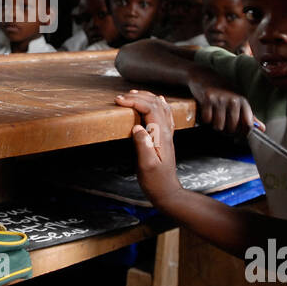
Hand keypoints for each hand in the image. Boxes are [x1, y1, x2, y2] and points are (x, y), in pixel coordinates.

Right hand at [115, 89, 184, 207]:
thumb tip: (137, 127)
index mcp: (161, 136)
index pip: (150, 109)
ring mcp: (168, 133)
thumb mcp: (146, 166)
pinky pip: (165, 114)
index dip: (134, 101)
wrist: (167, 191)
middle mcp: (167, 131)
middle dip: (138, 97)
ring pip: (161, 106)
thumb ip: (142, 145)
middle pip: (155, 104)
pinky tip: (158, 100)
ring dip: (147, 97)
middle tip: (120, 98)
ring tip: (132, 94)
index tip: (118, 101)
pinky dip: (159, 103)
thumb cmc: (155, 181)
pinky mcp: (166, 137)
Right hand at [186, 66, 255, 132]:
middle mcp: (233, 100)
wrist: (204, 75)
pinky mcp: (207, 99)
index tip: (238, 136)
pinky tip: (207, 113)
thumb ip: (250, 115)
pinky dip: (205, 120)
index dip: (243, 133)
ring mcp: (220, 99)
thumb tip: (263, 128)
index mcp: (243, 101)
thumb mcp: (237, 100)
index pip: (248, 124)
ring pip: (219, 126)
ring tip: (214, 119)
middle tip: (223, 126)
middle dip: (227, 131)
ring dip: (215, 126)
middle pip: (232, 128)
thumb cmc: (222, 90)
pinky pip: (207, 120)